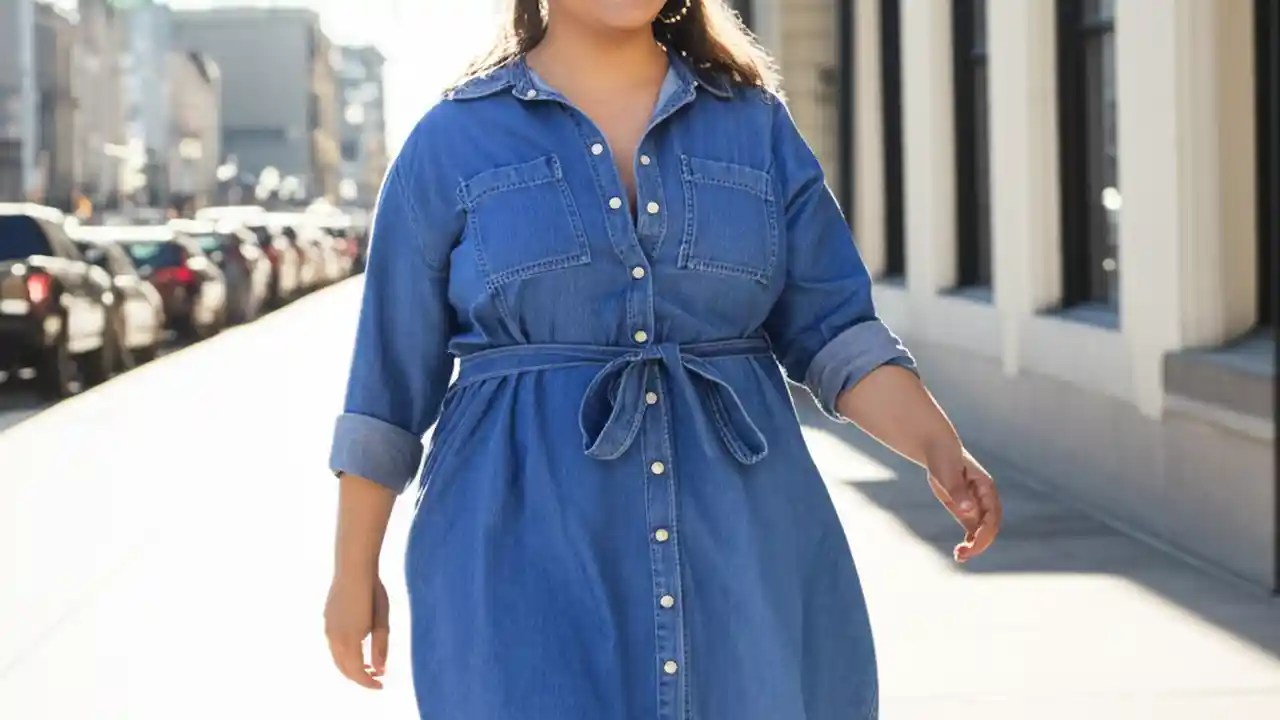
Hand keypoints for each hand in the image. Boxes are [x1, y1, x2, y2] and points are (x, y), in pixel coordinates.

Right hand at [324, 573, 389, 688]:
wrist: (353, 569)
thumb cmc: (372, 593)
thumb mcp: (381, 621)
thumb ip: (380, 647)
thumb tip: (381, 670)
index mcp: (348, 641)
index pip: (356, 673)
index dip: (368, 683)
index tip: (381, 685)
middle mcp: (334, 639)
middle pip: (344, 668)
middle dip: (359, 677)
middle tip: (376, 678)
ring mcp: (328, 629)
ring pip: (337, 657)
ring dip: (350, 666)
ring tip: (367, 666)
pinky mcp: (327, 620)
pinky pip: (334, 645)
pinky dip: (344, 654)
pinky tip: (356, 647)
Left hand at [924, 442, 1001, 561]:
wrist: (937, 449)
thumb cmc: (943, 458)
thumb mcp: (948, 474)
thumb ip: (958, 491)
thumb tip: (969, 510)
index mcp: (986, 489)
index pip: (991, 517)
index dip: (983, 534)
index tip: (970, 546)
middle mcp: (985, 499)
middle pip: (990, 527)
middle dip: (979, 543)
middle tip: (960, 555)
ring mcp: (977, 505)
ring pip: (982, 531)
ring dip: (975, 546)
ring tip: (959, 557)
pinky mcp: (966, 510)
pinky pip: (973, 530)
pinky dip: (969, 542)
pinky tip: (960, 552)